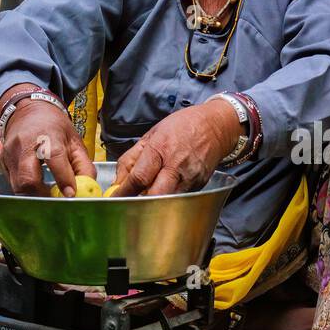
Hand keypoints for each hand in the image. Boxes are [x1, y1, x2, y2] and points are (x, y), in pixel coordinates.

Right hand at [0, 96, 94, 196]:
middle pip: (28, 179)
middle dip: (42, 196)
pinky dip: (24, 190)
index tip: (71, 194)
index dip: (63, 179)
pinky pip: (11, 182)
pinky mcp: (1, 161)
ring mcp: (9, 154)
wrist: (28, 110)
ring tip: (47, 195)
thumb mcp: (74, 141)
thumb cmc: (54, 127)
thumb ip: (83, 165)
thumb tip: (88, 186)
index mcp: (47, 136)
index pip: (54, 159)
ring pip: (17, 185)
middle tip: (56, 201)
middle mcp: (24, 145)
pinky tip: (35, 187)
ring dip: (33, 196)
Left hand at [113, 99, 239, 195]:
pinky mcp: (199, 185)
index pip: (139, 178)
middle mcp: (177, 166)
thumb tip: (118, 181)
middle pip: (155, 195)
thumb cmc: (183, 127)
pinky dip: (169, 195)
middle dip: (140, 201)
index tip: (114, 198)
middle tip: (130, 200)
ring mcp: (190, 177)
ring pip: (167, 200)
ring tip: (149, 191)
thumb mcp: (151, 135)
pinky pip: (179, 196)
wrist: (215, 127)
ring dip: (155, 200)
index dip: (124, 191)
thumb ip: (132, 159)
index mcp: (161, 149)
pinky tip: (168, 185)